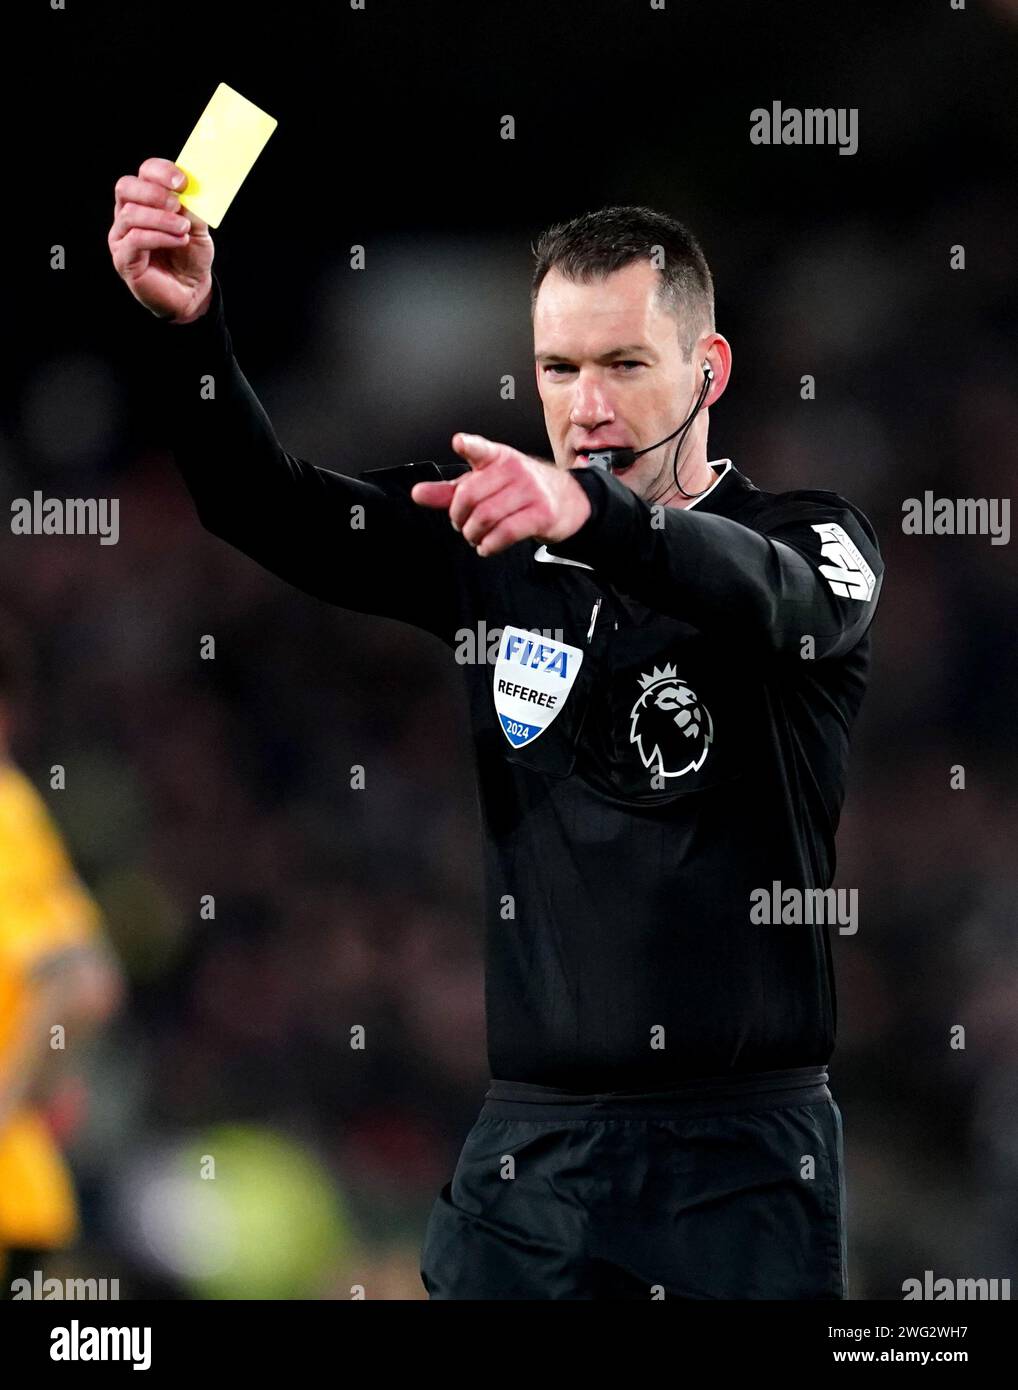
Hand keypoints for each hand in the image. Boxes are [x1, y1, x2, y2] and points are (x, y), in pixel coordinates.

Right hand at [108, 156, 214, 322]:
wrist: (191, 291)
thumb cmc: (190, 257)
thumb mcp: (198, 228)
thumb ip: (193, 209)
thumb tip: (189, 193)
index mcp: (145, 200)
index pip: (144, 173)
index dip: (160, 172)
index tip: (182, 182)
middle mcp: (127, 214)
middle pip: (126, 187)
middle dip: (153, 191)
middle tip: (176, 202)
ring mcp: (122, 236)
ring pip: (130, 214)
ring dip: (161, 218)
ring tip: (184, 229)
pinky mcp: (123, 259)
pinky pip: (135, 240)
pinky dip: (159, 237)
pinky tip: (178, 240)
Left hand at [410, 433, 591, 555]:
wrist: (565, 500)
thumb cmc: (519, 491)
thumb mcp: (484, 484)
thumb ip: (449, 491)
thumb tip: (418, 494)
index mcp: (497, 457)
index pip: (481, 448)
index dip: (469, 445)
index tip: (459, 442)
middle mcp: (514, 469)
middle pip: (470, 496)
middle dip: (458, 518)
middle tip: (461, 525)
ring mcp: (531, 491)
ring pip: (486, 517)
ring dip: (473, 535)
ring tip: (474, 537)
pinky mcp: (542, 514)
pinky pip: (506, 533)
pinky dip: (490, 545)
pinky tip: (487, 546)